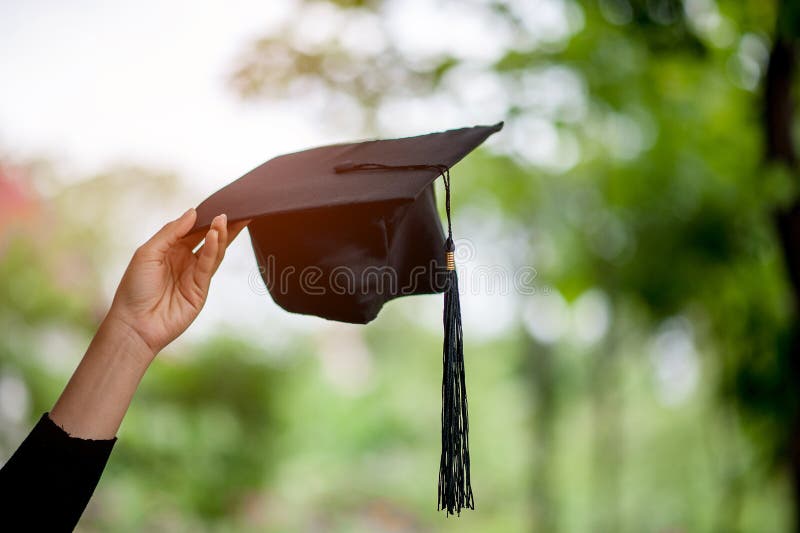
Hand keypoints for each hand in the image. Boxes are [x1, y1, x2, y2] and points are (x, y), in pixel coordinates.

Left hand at [106, 208, 248, 358]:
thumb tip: (192, 212)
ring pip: (213, 251)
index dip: (204, 217)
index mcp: (169, 250)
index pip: (191, 229)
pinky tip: (216, 235)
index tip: (217, 203)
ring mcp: (194, 275)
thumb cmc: (134, 288)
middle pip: (207, 239)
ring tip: (225, 219)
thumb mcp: (147, 253)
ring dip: (220, 235)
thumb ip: (171, 232)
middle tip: (238, 210)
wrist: (135, 324)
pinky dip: (213, 250)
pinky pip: (208, 265)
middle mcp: (184, 261)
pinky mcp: (201, 289)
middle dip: (222, 225)